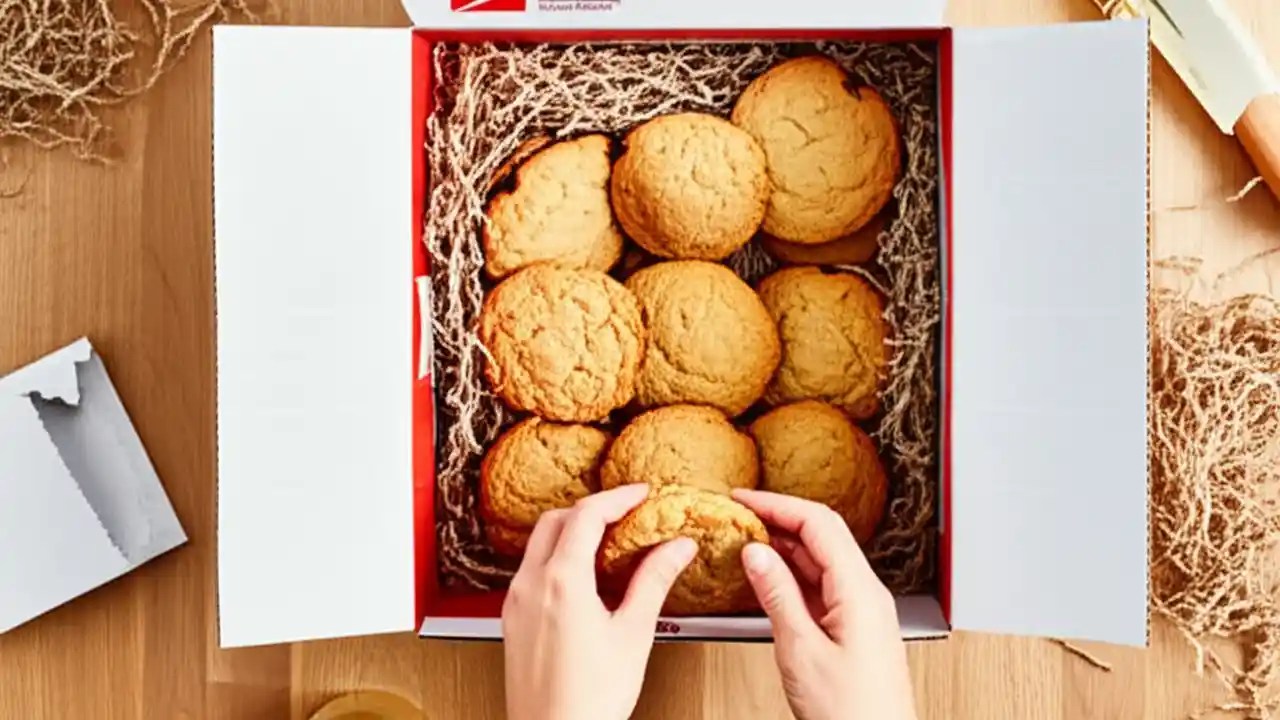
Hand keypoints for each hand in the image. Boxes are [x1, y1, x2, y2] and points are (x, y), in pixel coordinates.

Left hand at [502, 484, 696, 719]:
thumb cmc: (589, 700)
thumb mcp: (633, 634)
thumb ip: (653, 581)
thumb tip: (676, 548)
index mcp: (561, 581)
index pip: (587, 515)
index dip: (618, 497)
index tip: (641, 494)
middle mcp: (530, 585)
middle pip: (556, 520)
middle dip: (591, 509)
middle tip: (625, 513)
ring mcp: (515, 603)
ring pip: (538, 545)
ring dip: (571, 533)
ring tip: (608, 544)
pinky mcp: (512, 621)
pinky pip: (530, 572)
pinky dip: (556, 559)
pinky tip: (583, 579)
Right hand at [732, 489, 917, 719]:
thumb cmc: (852, 715)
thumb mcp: (801, 651)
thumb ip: (778, 596)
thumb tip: (756, 554)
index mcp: (860, 591)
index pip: (819, 524)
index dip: (778, 504)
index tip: (744, 498)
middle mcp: (867, 595)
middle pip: (823, 536)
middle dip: (780, 518)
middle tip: (740, 514)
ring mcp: (862, 611)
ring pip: (822, 561)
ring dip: (785, 546)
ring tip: (747, 539)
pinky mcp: (855, 630)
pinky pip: (823, 587)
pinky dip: (793, 575)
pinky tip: (769, 578)